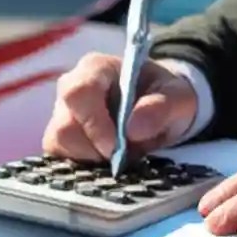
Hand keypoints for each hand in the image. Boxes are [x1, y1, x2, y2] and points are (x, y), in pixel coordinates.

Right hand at [42, 53, 197, 160]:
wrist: (162, 111)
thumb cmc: (166, 97)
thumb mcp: (177, 97)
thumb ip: (161, 107)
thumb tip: (133, 129)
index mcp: (96, 69)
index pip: (78, 93)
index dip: (94, 124)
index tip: (117, 147)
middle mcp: (71, 90)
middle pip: (63, 126)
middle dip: (93, 149)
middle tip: (122, 157)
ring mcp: (62, 116)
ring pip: (58, 145)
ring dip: (90, 160)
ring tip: (117, 158)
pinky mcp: (60, 140)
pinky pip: (60, 159)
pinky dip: (83, 168)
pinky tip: (105, 164)